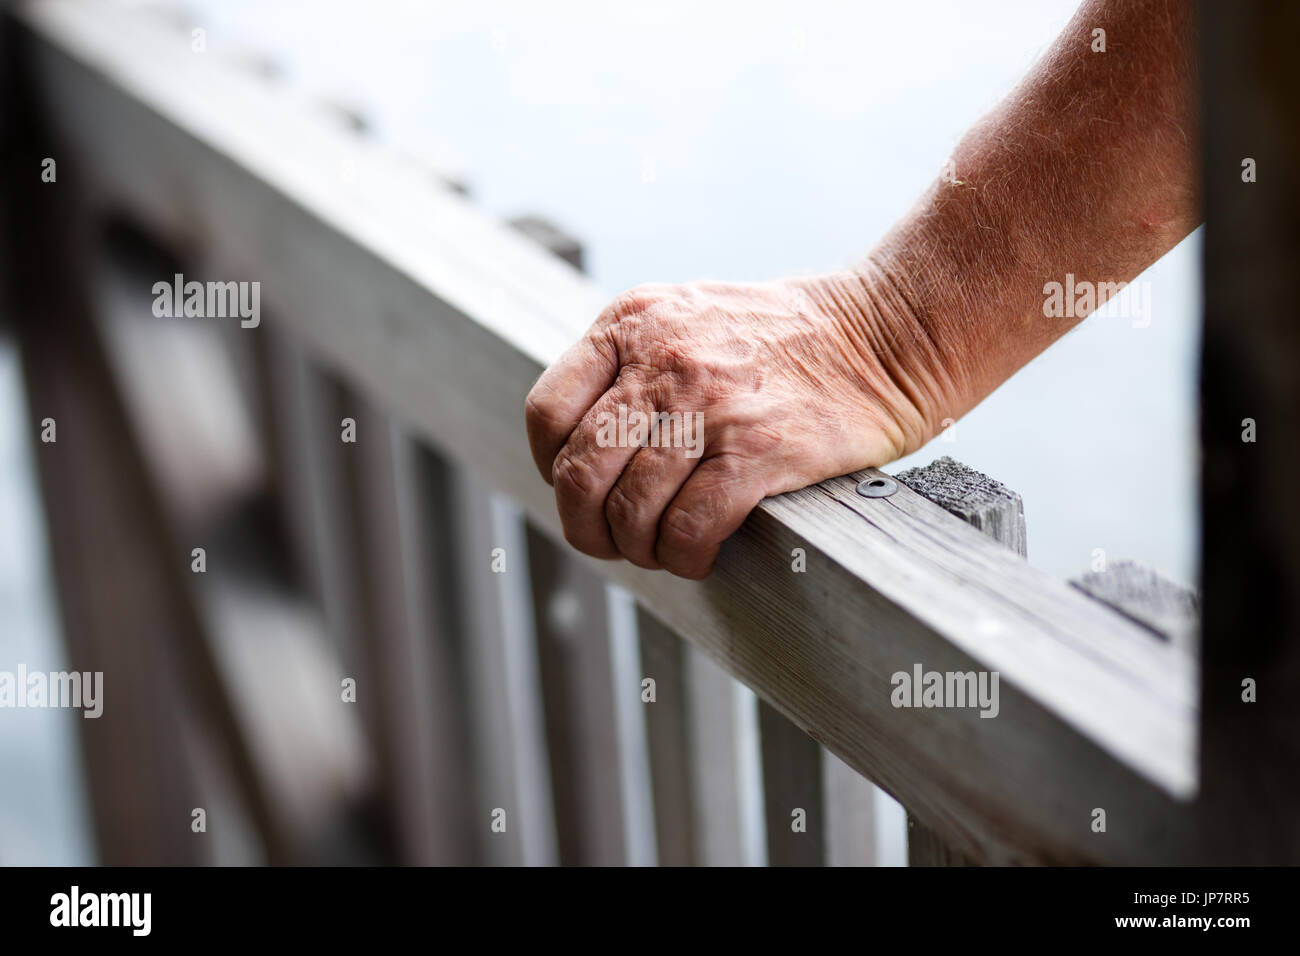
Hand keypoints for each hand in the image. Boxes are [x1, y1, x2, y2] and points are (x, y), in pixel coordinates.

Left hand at [524, 270, 948, 577]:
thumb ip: (632, 363)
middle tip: (612, 542)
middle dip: (586, 527)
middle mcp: (661, 361)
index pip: (547, 414)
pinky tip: (699, 555)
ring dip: (639, 549)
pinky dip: (684, 557)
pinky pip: (690, 528)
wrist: (883, 332)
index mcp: (633, 324)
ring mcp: (710, 405)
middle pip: (580, 473)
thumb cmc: (784, 338)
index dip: (553, 467)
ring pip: (631, 510)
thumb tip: (583, 441)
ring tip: (664, 549)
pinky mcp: (759, 450)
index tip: (582, 487)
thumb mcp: (687, 318)